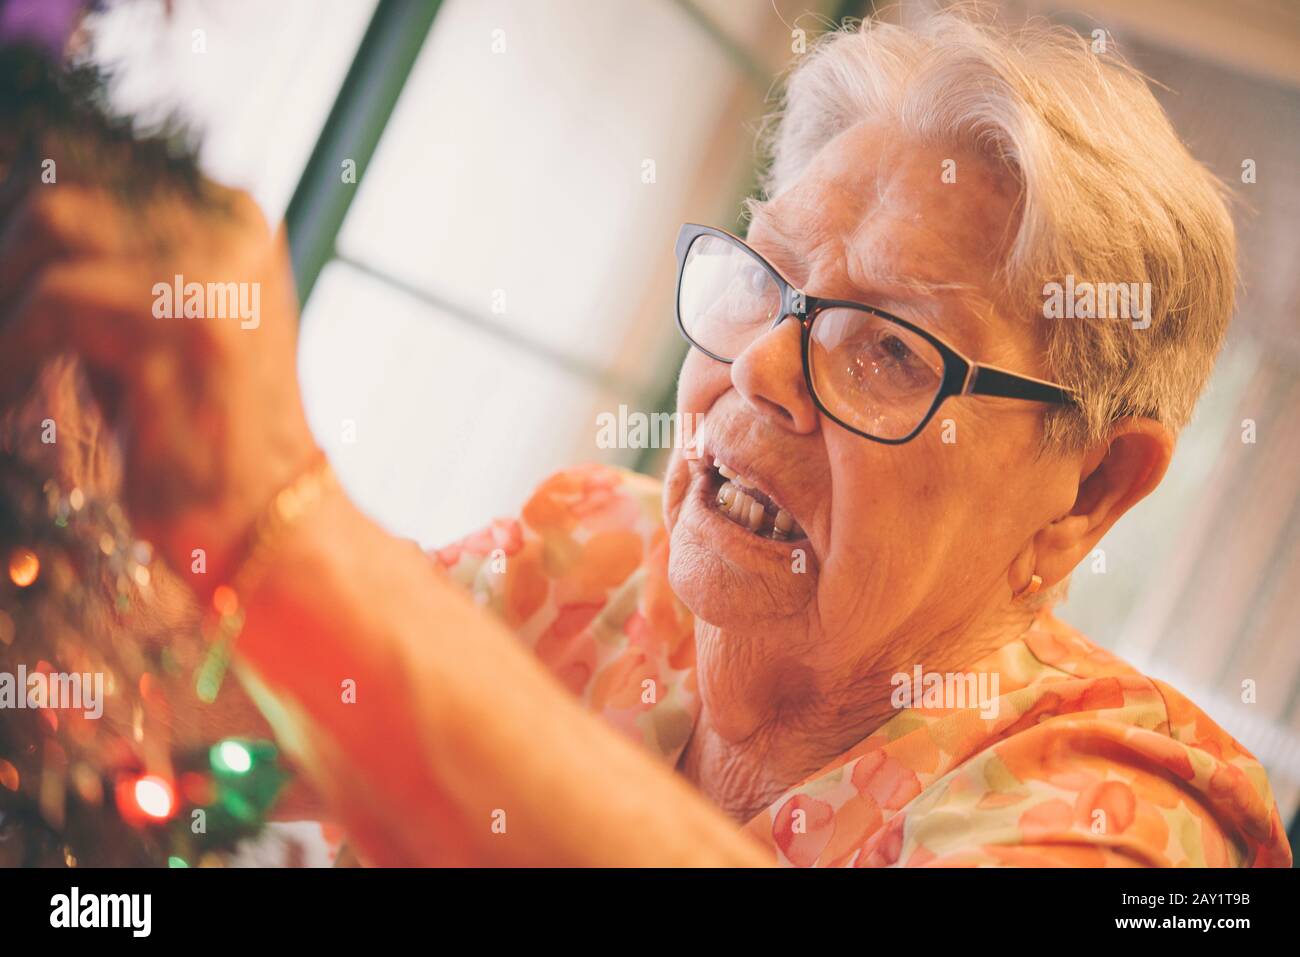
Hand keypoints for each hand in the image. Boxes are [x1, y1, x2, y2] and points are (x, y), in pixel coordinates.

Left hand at [0, 180, 320, 585]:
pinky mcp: (183, 324)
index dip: (24, 222)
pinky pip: (50, 304)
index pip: (95, 168)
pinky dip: (10, 353)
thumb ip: (108, 262)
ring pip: (50, 231)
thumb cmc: (197, 432)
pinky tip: (8, 396)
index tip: (3, 285)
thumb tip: (15, 217)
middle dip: (5, 265)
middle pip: (65, 196)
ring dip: (3, 303)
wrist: (265, 520)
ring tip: (2, 370)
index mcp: (235, 216)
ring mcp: (215, 271)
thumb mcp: (156, 322)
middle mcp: (233, 227)